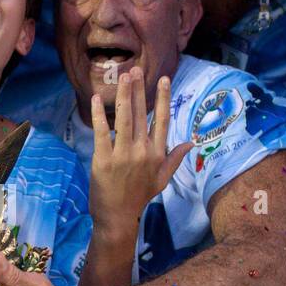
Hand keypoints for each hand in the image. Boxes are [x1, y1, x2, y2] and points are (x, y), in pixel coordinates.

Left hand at [89, 70, 190, 228]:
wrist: (118, 217)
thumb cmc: (139, 197)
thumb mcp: (162, 179)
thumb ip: (175, 159)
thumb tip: (191, 143)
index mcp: (157, 154)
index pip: (162, 120)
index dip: (163, 98)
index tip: (164, 79)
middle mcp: (142, 151)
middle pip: (141, 114)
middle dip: (139, 89)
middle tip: (136, 69)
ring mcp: (123, 155)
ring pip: (124, 118)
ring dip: (123, 95)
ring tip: (122, 76)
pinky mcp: (104, 159)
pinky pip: (102, 132)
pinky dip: (98, 114)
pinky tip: (95, 99)